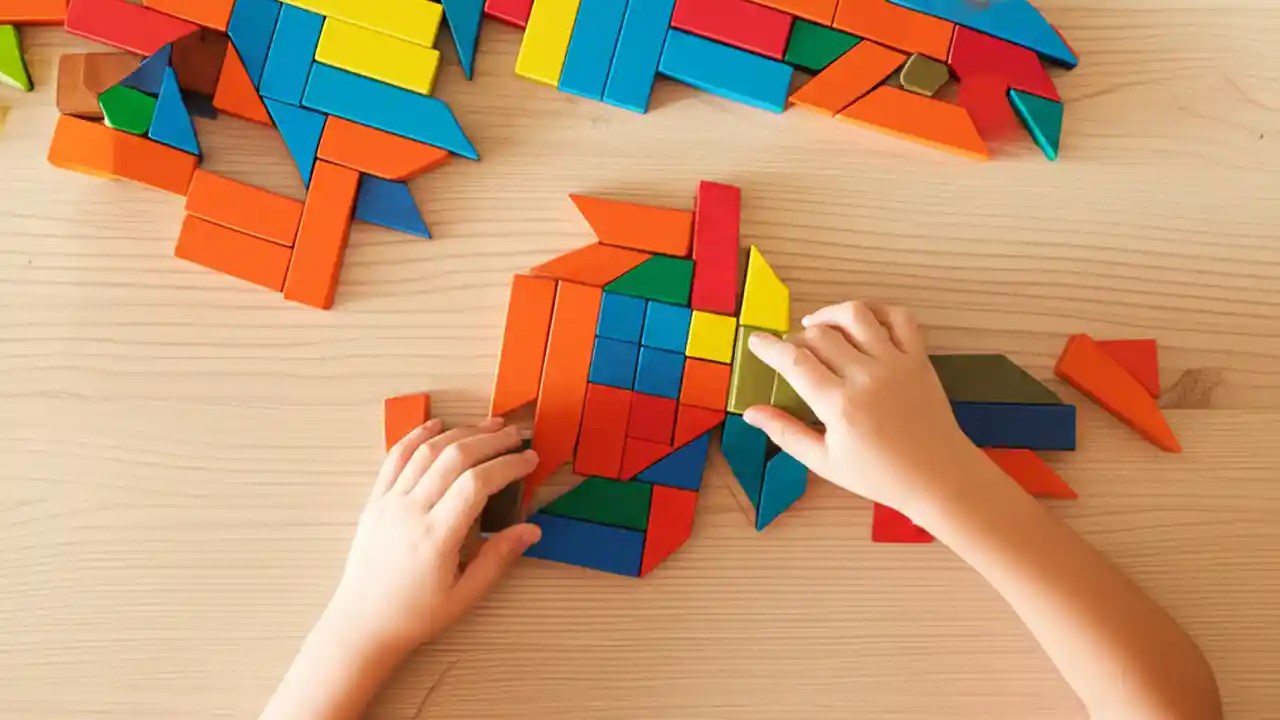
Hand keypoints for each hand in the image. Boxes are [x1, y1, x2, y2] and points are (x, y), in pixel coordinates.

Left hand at [323, 417, 540, 654]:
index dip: (507, 465)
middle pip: (454, 458)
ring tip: (488, 425)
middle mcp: (411, 512)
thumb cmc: (415, 614)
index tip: (529, 460)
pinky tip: (438, 425)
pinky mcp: (375, 501)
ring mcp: (389, 502)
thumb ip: (498, 558)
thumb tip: (532, 529)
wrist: (362, 624)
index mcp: (436, 537)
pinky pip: (395, 458)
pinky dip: (417, 435)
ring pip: (427, 451)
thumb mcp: (465, 595)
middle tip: (516, 435)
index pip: (477, 483)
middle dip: (490, 440)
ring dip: (461, 432)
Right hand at [743, 300, 988, 514]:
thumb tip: (750, 412)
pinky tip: (859, 320)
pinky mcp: (918, 358)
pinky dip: (876, 309)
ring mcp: (896, 363)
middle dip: (796, 337)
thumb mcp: (825, 462)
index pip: (794, 361)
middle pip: (820, 335)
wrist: (938, 477)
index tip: (755, 341)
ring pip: (856, 315)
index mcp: (840, 406)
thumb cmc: (879, 475)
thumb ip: (786, 433)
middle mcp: (867, 377)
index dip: (769, 347)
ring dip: (830, 313)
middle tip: (790, 350)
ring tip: (817, 324)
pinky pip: (898, 317)